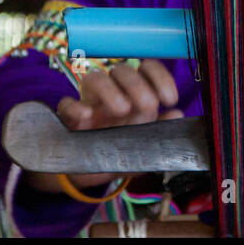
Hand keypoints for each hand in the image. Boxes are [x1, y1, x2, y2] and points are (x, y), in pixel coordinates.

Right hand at [29, 60, 184, 192]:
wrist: (87, 174)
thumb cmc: (118, 152)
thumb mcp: (142, 146)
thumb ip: (159, 131)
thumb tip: (177, 115)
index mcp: (133, 96)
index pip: (146, 70)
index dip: (160, 77)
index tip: (171, 99)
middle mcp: (111, 94)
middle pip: (122, 71)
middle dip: (138, 85)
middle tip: (148, 105)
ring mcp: (88, 103)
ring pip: (94, 79)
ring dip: (110, 89)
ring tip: (122, 110)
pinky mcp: (67, 120)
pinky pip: (66, 105)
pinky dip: (75, 106)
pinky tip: (87, 116)